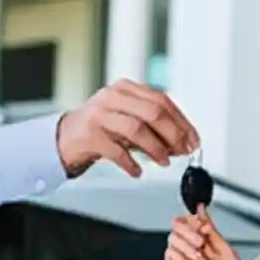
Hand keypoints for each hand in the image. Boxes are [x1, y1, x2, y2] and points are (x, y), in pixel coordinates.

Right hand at [55, 79, 199, 177]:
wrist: (66, 136)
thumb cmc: (102, 128)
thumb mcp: (128, 119)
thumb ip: (153, 128)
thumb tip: (182, 143)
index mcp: (126, 88)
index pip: (161, 100)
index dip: (181, 121)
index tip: (193, 139)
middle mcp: (112, 97)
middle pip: (153, 111)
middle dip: (173, 134)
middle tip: (183, 150)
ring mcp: (99, 114)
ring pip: (137, 128)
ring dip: (156, 148)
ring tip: (163, 161)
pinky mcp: (89, 134)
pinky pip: (116, 150)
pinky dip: (130, 163)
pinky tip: (137, 171)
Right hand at [163, 208, 247, 259]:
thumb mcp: (226, 249)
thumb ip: (211, 228)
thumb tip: (202, 210)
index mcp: (207, 245)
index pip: (192, 222)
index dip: (195, 220)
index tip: (203, 224)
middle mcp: (193, 252)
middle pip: (178, 226)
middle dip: (190, 231)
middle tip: (201, 243)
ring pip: (173, 237)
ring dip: (188, 247)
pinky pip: (169, 254)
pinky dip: (181, 259)